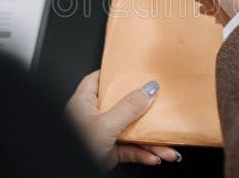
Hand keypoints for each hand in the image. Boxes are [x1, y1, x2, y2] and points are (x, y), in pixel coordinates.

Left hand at [66, 71, 180, 169]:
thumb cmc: (76, 147)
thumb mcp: (106, 124)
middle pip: (123, 107)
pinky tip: (154, 157)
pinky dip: (143, 154)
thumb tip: (148, 89)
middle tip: (161, 110)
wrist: (70, 174)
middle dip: (145, 114)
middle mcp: (92, 117)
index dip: (115, 74)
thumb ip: (129, 107)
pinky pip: (129, 150)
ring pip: (130, 133)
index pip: (98, 80)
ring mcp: (101, 136)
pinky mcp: (107, 154)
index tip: (133, 71)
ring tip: (167, 148)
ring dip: (151, 142)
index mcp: (84, 103)